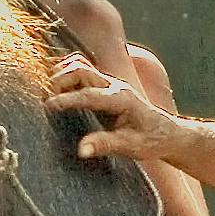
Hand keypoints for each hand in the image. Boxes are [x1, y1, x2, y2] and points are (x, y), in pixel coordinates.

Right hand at [48, 53, 175, 160]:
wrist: (168, 133)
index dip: (66, 99)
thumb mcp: (131, 147)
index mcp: (121, 98)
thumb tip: (81, 149)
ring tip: (50, 97)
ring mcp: (109, 83)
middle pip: (80, 70)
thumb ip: (105, 145)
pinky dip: (66, 77)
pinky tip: (58, 92)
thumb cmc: (152, 140)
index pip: (87, 94)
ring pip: (79, 66)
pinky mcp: (104, 86)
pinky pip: (81, 72)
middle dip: (59, 82)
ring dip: (61, 76)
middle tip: (46, 102)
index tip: (47, 106)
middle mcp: (114, 85)